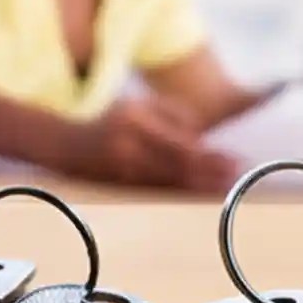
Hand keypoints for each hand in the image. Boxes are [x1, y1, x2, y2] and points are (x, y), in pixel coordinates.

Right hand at [64, 98, 238, 190]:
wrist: (64, 144)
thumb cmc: (114, 120)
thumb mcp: (143, 104)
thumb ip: (177, 115)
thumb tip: (207, 142)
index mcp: (135, 119)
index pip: (181, 143)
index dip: (211, 156)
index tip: (236, 161)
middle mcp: (126, 146)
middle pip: (178, 167)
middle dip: (211, 175)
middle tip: (238, 178)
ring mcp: (120, 171)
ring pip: (169, 185)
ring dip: (200, 189)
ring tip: (225, 191)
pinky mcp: (118, 189)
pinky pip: (156, 194)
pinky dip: (180, 196)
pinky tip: (199, 198)